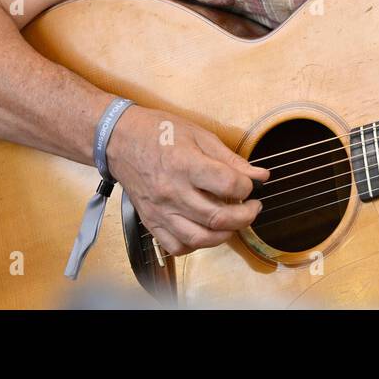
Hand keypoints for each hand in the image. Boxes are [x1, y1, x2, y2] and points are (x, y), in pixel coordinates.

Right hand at [105, 105, 270, 254]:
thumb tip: (260, 175)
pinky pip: (176, 246)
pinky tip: (206, 231)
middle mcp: (172, 192)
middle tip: (253, 207)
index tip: (251, 184)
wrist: (119, 140)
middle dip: (245, 216)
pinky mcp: (151, 222)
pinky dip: (196, 244)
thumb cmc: (160, 133)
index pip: (227, 185)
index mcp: (186, 165)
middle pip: (217, 218)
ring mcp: (160, 211)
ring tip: (234, 221)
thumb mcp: (199, 135)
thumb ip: (230, 159)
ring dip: (225, 234)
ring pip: (199, 238)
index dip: (247, 187)